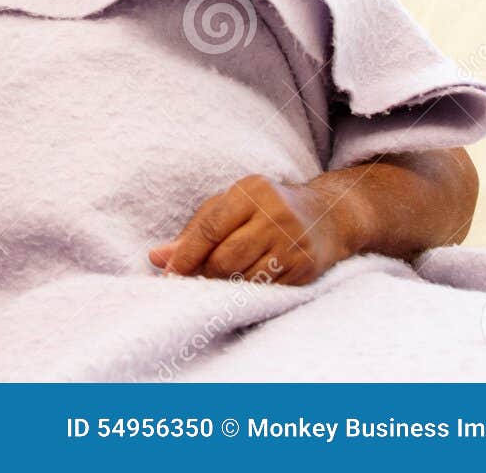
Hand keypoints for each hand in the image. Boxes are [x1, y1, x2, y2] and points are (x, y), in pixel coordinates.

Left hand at [148, 174, 357, 284]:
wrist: (328, 216)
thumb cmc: (265, 209)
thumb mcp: (230, 206)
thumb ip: (194, 231)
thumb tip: (156, 257)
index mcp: (251, 192)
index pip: (210, 229)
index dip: (186, 255)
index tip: (169, 274)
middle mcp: (275, 215)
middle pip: (225, 258)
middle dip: (205, 274)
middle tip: (194, 282)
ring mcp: (293, 242)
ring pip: (245, 278)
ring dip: (226, 286)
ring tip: (220, 284)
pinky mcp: (306, 267)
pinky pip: (266, 289)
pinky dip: (249, 292)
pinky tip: (244, 287)